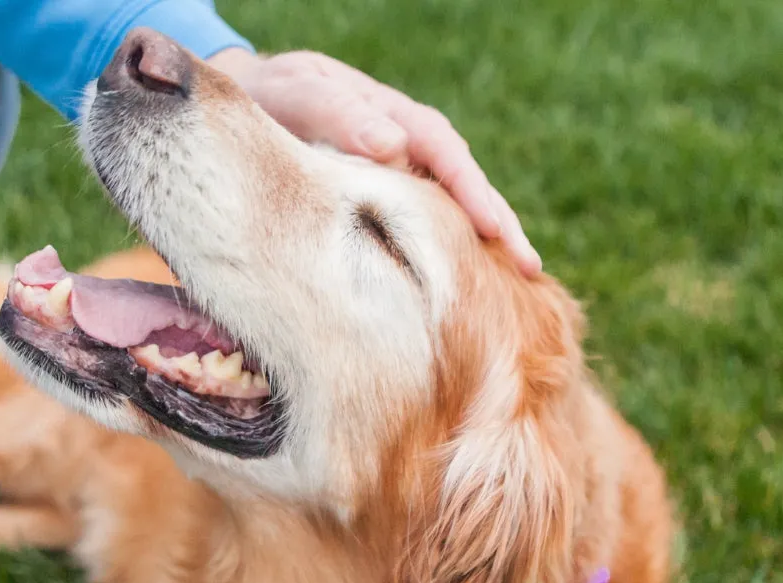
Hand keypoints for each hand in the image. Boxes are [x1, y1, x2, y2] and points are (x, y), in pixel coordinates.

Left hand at [208, 48, 540, 276]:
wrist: (252, 103)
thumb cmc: (276, 97)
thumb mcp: (301, 93)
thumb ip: (339, 114)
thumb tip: (392, 145)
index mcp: (397, 119)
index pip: (447, 157)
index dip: (473, 194)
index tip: (495, 230)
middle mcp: (409, 149)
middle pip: (463, 188)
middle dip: (498, 227)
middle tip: (530, 269)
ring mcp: (401, 178)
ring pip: (448, 212)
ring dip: (478, 247)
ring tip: (514, 288)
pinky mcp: (384, 205)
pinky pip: (421, 227)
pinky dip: (444, 253)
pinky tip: (458, 289)